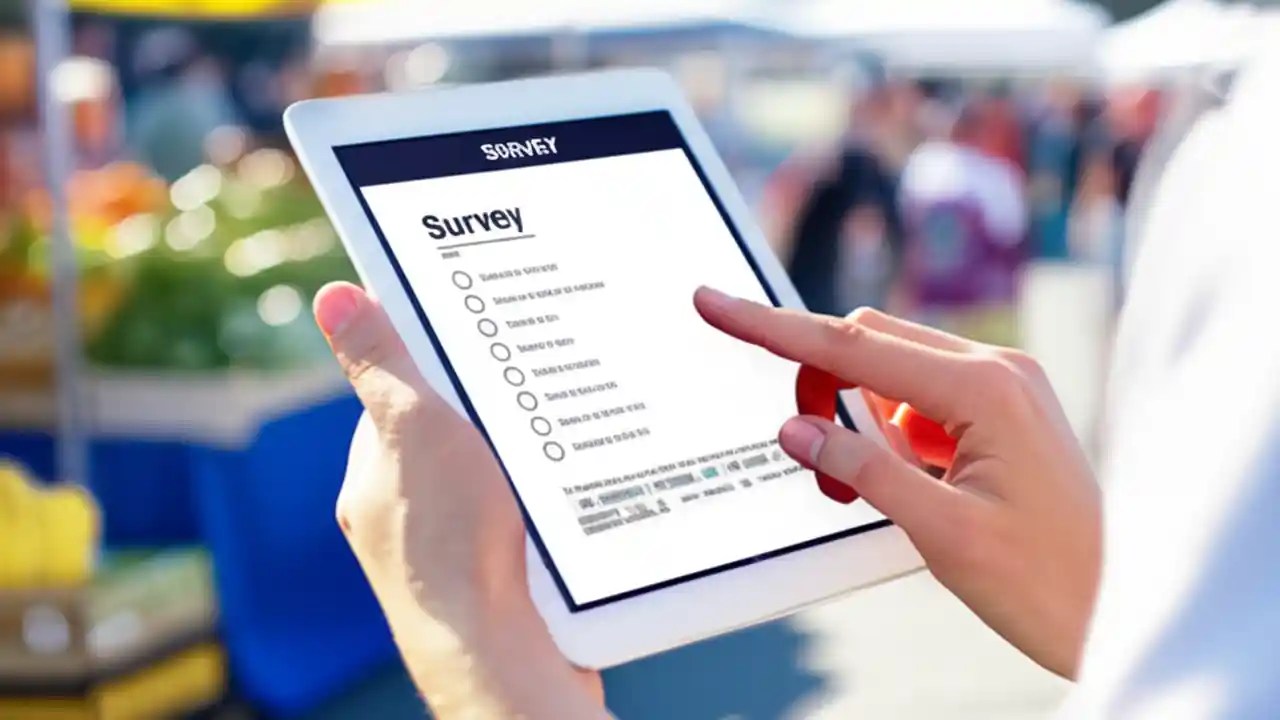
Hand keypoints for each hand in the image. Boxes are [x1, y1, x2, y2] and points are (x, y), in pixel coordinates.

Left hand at [313, 282, 604, 718]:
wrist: (501, 655)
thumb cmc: (452, 542)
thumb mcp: (414, 426)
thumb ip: (380, 363)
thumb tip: (332, 295)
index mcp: (371, 477)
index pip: (398, 396)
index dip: (437, 363)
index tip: (479, 336)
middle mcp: (401, 516)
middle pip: (449, 438)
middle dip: (489, 412)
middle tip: (534, 385)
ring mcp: (448, 553)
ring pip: (490, 481)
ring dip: (522, 458)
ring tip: (560, 437)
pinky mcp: (495, 581)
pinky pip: (521, 522)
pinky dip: (542, 505)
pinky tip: (568, 495)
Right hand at [694, 288, 1101, 678]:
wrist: (1117, 611)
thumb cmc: (1047, 582)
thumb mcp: (941, 532)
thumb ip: (861, 470)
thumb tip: (795, 429)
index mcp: (986, 388)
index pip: (852, 346)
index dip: (773, 328)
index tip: (717, 305)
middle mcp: (998, 372)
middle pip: (870, 342)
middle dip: (820, 382)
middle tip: (807, 447)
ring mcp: (1005, 388)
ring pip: (892, 370)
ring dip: (858, 414)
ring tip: (861, 485)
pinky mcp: (1002, 412)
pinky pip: (921, 398)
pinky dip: (890, 430)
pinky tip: (905, 481)